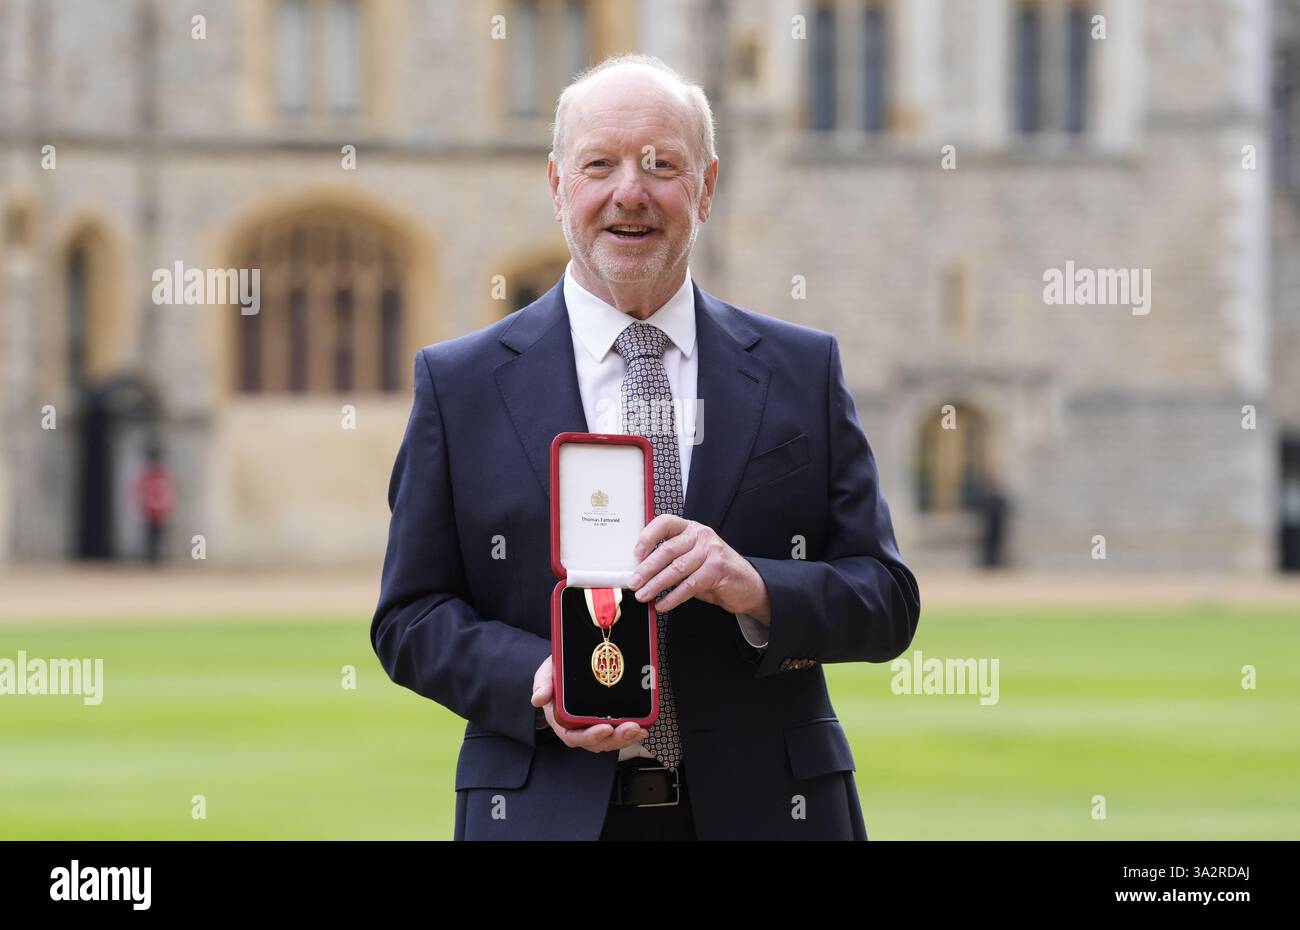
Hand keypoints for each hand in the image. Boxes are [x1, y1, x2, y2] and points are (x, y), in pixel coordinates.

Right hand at [531, 655, 647, 751]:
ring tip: (640, 729)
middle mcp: (579, 728)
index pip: (574, 736)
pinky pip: (618, 732)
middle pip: (597, 742)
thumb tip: (538, 698)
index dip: (590, 736)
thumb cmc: (557, 675)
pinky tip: (643, 727)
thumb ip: (543, 684)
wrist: (568, 668)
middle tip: (631, 728)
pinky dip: (631, 732)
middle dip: (616, 738)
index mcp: (562, 721)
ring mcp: (594, 726)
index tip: (605, 728)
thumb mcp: (546, 674)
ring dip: (626, 737)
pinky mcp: (607, 720)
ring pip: (610, 740)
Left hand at [627, 515, 770, 621]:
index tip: (636, 553)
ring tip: (643, 595)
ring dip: (656, 584)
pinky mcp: (718, 569)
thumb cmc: (715, 572)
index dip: (648, 536)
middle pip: (668, 550)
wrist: (748, 585)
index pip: (665, 523)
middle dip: (647, 569)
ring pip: (677, 568)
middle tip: (633, 582)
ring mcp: (711, 551)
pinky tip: (663, 604)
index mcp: (691, 529)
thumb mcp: (692, 559)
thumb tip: (642, 573)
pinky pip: (689, 585)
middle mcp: (701, 535)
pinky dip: (673, 597)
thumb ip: (672, 560)